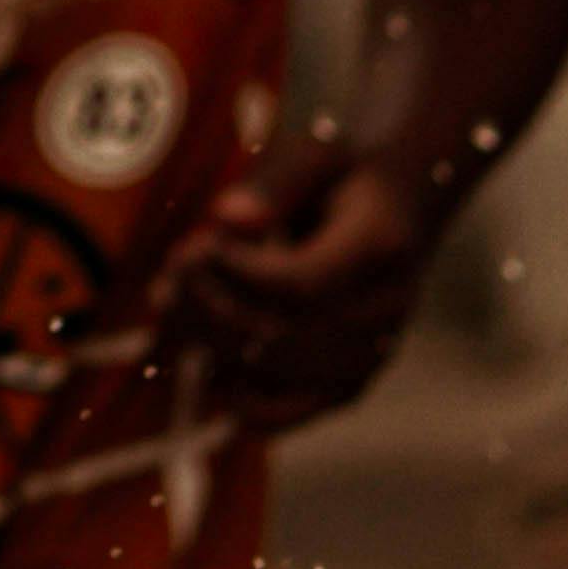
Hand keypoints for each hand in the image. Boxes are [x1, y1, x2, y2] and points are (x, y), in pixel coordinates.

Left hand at [165, 139, 434, 430]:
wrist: (396, 215)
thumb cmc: (342, 179)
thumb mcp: (314, 155)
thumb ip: (272, 182)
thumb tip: (226, 220)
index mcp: (382, 247)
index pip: (298, 285)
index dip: (235, 274)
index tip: (200, 245)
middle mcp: (387, 312)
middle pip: (278, 335)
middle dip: (207, 307)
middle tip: (171, 272)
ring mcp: (372, 357)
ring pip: (272, 376)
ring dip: (205, 344)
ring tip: (173, 303)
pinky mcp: (348, 388)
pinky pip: (284, 413)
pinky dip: (231, 395)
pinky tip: (203, 361)